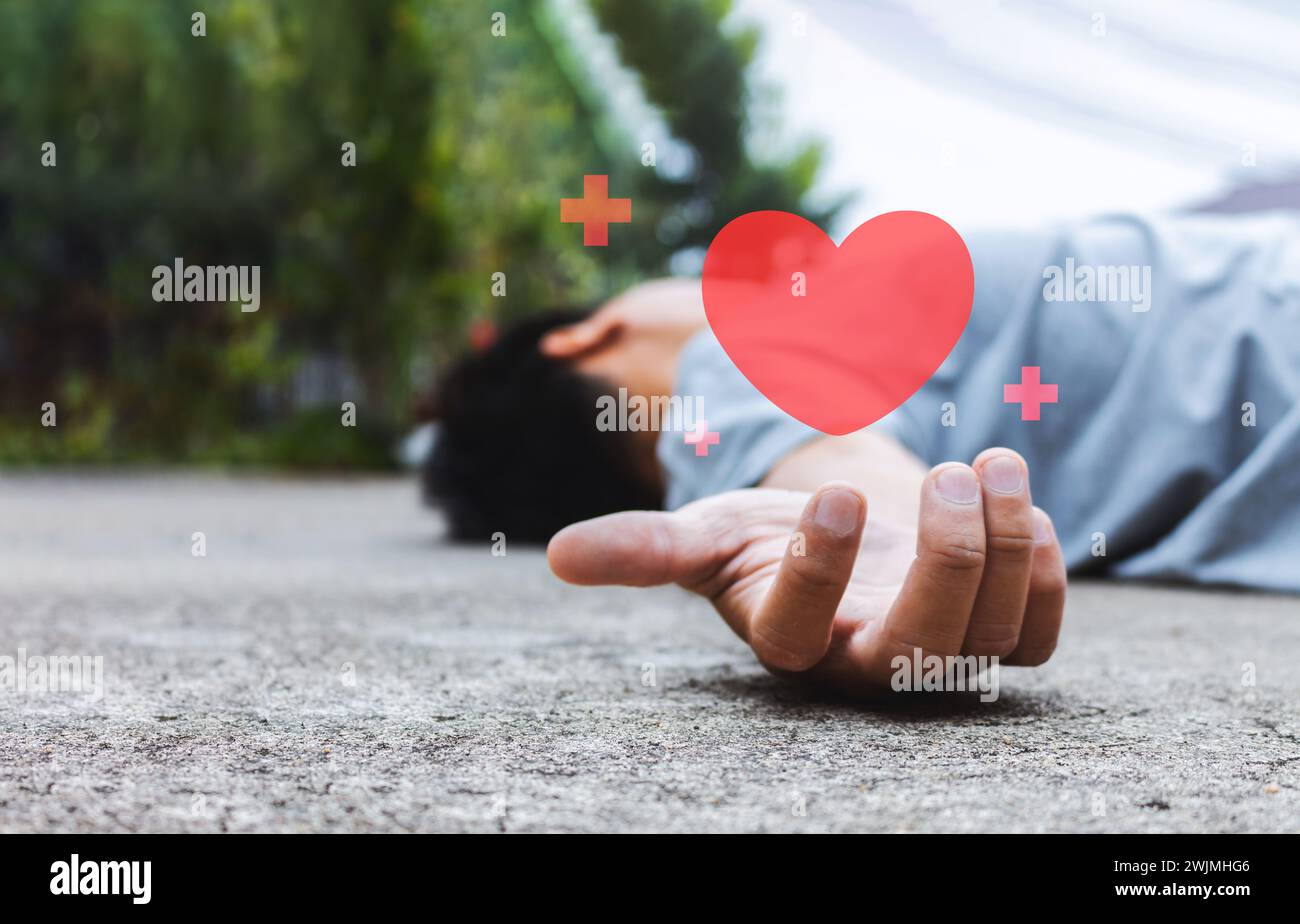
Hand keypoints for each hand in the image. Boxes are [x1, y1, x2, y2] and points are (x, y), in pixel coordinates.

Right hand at [547, 449, 1066, 695]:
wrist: (840, 537)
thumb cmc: (764, 538)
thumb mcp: (706, 533)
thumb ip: (643, 549)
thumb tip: (554, 556)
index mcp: (789, 639)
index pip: (797, 631)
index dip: (815, 568)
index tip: (831, 490)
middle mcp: (867, 661)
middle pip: (921, 648)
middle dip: (949, 558)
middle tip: (950, 475)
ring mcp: (939, 652)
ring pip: (995, 634)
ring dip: (1006, 545)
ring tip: (991, 463)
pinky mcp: (997, 637)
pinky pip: (1042, 635)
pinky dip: (1046, 574)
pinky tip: (1025, 505)